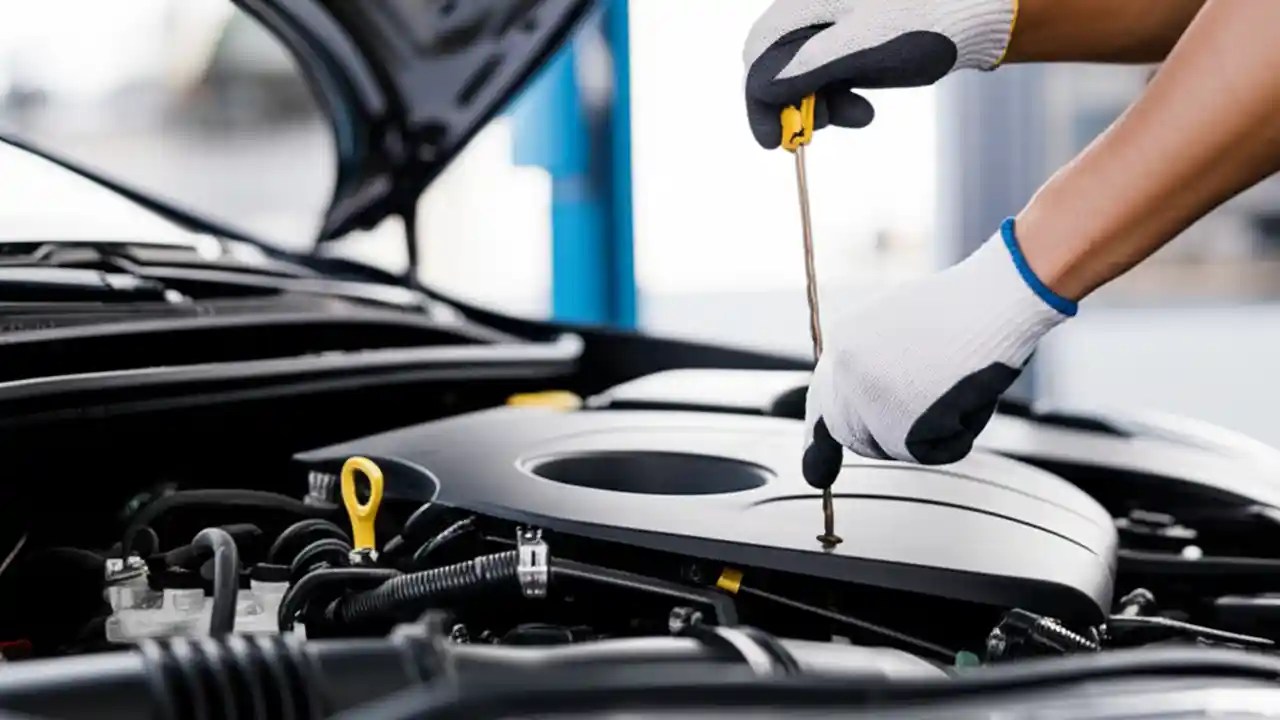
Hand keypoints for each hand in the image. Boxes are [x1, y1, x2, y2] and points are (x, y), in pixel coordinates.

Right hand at [743, 0, 1016, 148]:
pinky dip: (840, 96)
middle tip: (820, 131)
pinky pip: (828, 72)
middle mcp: (814, 7)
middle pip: (778, 65)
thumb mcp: (861, 50)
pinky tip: (866, 109)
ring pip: (804, 73)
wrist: (976, 9)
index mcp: (807, 0)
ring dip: (823, 105)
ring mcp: (833, 23)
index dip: (760, 101)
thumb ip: (806, 69)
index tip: (774, 141)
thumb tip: (761, 91)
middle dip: (795, 104)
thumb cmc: (923, 21)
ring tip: (860, 117)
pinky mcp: (852, 38)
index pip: (759, 55)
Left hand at [801, 219, 1075, 476]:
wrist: (994, 300)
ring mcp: (867, 398)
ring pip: (896, 447)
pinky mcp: (897, 423)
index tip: (816, 474)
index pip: (822, 402)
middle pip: (853, 435)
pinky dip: (959, 434)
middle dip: (883, 442)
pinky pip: (933, 452)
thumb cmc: (967, 309)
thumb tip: (876, 411)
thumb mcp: (905, 331)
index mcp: (843, 342)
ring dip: (934, 430)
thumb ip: (879, 368)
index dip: (822, 441)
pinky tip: (970, 396)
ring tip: (960, 384)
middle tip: (922, 429)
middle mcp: (843, 371)